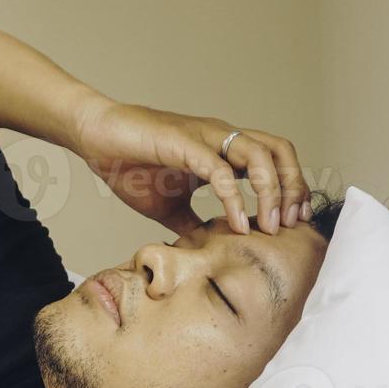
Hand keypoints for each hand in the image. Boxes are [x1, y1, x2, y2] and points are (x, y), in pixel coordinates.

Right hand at [73, 101, 311, 235]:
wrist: (95, 139)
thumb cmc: (128, 165)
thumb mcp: (168, 208)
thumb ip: (192, 225)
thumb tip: (207, 250)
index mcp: (222, 151)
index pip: (274, 161)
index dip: (290, 189)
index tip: (292, 223)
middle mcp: (221, 138)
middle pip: (279, 152)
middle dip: (293, 187)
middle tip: (291, 224)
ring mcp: (205, 138)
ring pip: (259, 155)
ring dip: (271, 193)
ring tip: (270, 226)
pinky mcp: (185, 143)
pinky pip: (221, 170)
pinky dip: (235, 199)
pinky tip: (237, 224)